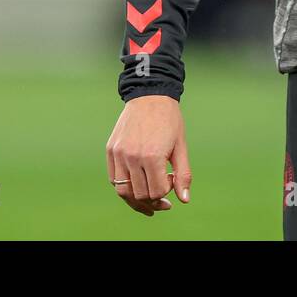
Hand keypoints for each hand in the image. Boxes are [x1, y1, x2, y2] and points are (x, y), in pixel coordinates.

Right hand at [106, 95, 192, 215]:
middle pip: (140, 195)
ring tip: (148, 201)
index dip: (166, 192)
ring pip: (123, 191)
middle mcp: (133, 157)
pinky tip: (136, 184)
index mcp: (152, 156)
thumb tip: (185, 200)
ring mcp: (119, 154)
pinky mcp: (111, 150)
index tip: (171, 179)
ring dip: (137, 200)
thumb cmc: (169, 121)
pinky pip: (114, 179)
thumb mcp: (181, 146)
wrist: (150, 96)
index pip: (156, 192)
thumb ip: (183, 174)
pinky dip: (124, 187)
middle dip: (153, 200)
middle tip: (163, 196)